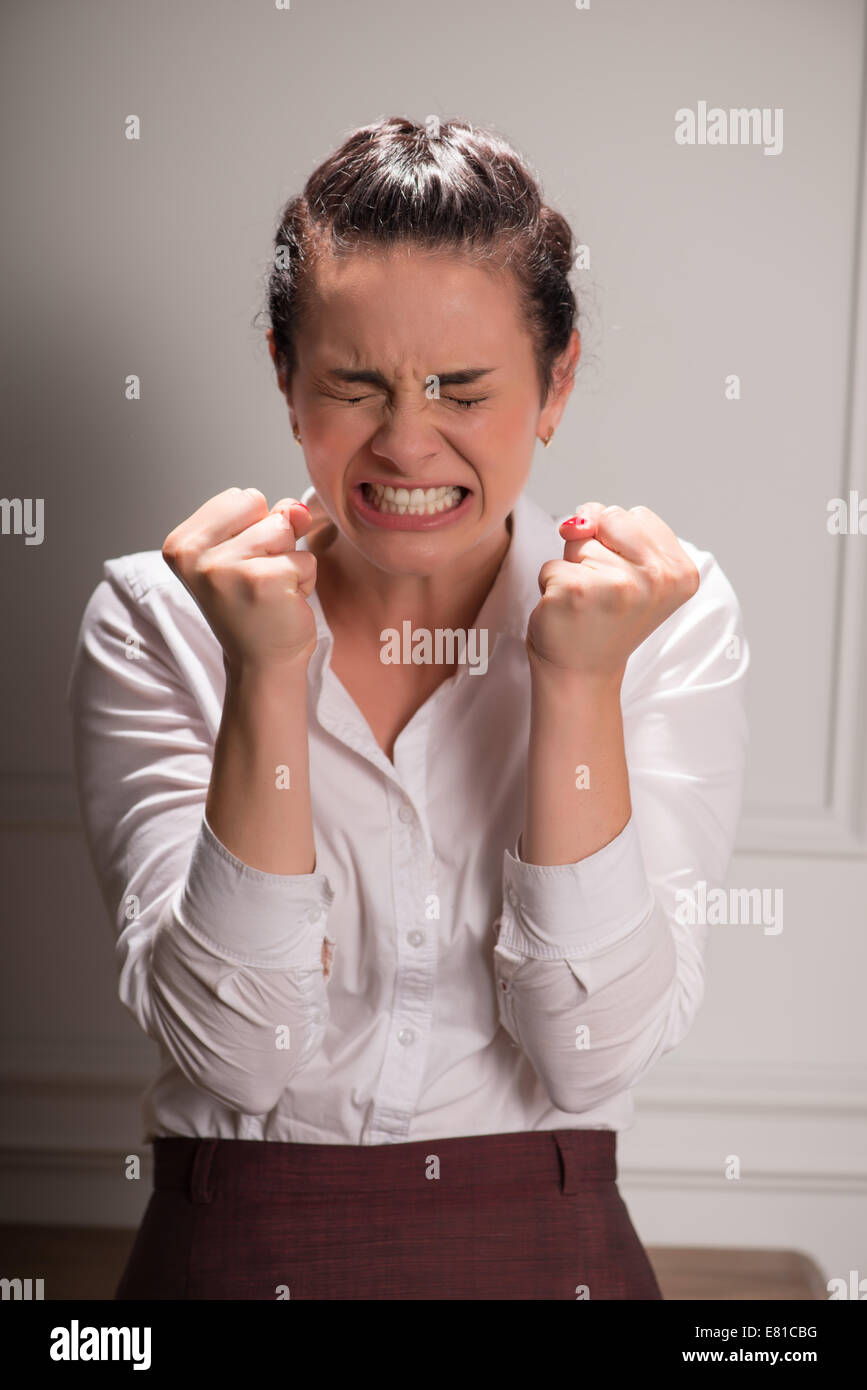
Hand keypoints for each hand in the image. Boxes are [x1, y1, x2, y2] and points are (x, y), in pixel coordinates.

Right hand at [162, 487, 318, 675]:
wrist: (261, 665)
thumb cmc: (255, 606)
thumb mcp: (254, 551)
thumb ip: (273, 517)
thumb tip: (297, 511)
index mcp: (182, 545)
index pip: (239, 497)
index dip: (253, 528)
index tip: (242, 565)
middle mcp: (195, 556)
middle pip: (259, 505)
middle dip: (272, 538)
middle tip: (258, 579)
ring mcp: (226, 569)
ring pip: (284, 529)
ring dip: (290, 560)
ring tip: (272, 590)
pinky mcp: (262, 582)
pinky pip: (305, 559)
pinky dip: (304, 580)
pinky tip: (283, 604)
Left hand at [526, 502, 699, 682]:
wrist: (582, 674)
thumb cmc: (604, 619)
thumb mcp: (630, 569)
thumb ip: (612, 530)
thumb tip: (576, 523)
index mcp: (680, 571)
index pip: (637, 515)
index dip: (618, 541)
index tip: (623, 581)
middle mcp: (656, 578)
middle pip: (610, 518)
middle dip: (595, 546)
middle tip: (601, 591)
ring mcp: (618, 585)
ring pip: (578, 540)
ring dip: (572, 567)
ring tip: (586, 602)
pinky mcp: (577, 591)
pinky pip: (551, 564)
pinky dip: (550, 584)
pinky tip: (567, 611)